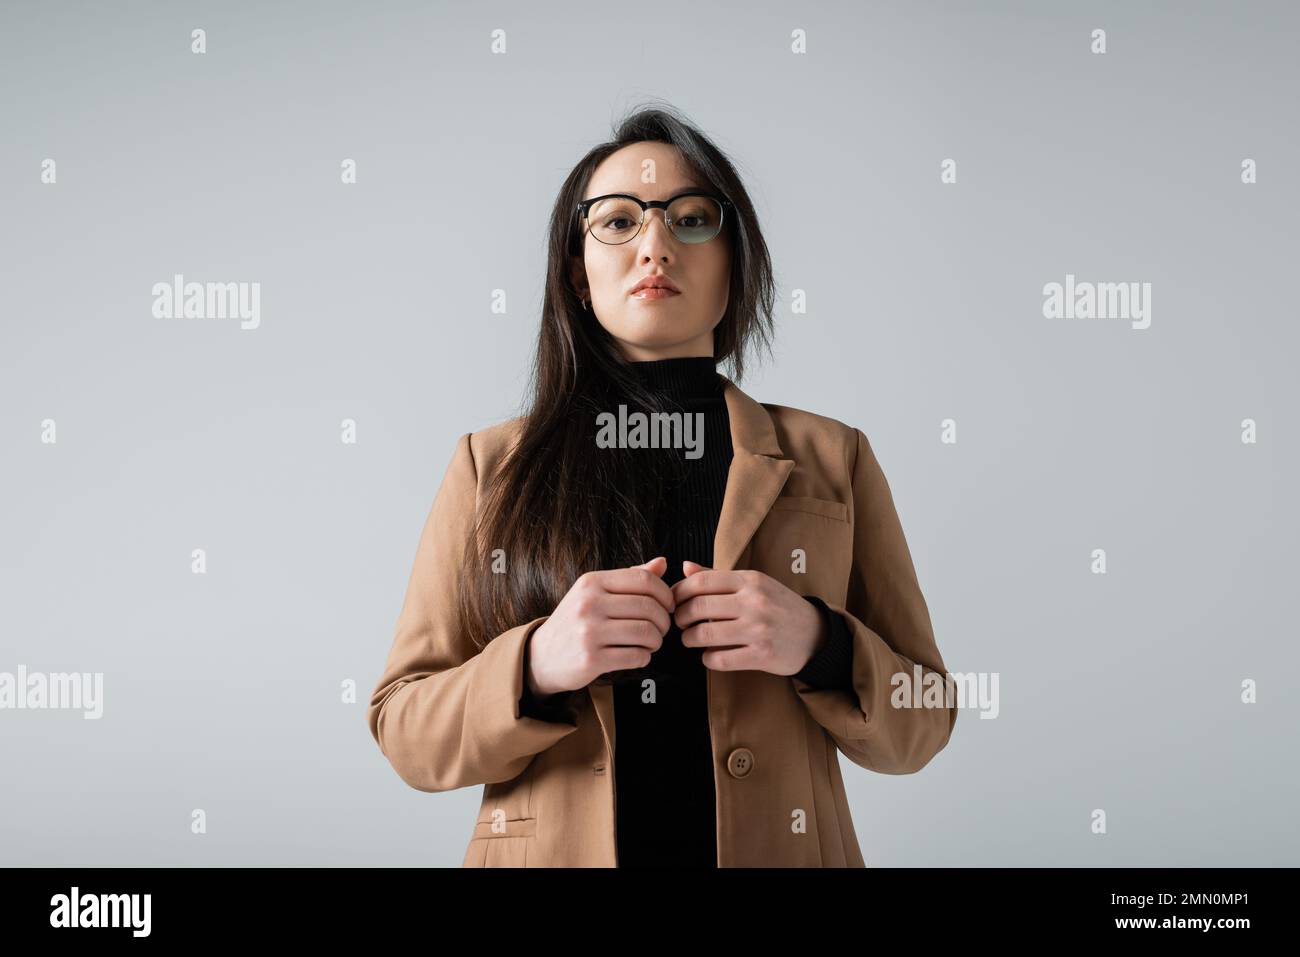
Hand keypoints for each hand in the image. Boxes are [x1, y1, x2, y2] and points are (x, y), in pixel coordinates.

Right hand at [526, 557, 674, 696]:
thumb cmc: (576, 621)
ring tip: (651, 643)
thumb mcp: (596, 592)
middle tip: (662, 628)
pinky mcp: (590, 659)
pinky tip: (639, 655)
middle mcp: (588, 604)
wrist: (542, 655)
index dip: (665, 593)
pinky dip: (644, 657)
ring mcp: (588, 632)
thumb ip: (629, 577)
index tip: (668, 605)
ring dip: (656, 641)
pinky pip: (636, 656)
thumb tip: (662, 562)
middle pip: (649, 607)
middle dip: (664, 621)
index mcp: (591, 582)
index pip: (644, 580)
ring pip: (646, 633)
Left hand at [671, 560, 826, 675]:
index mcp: (750, 580)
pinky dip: (707, 658)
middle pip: (698, 607)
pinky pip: (719, 659)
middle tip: (680, 622)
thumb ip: (718, 577)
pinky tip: (710, 655)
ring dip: (689, 639)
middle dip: (680, 617)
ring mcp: (759, 629)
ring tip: (691, 639)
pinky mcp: (762, 655)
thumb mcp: (754, 584)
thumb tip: (685, 567)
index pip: (701, 581)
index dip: (679, 592)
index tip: (674, 601)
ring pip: (705, 635)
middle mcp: (755, 602)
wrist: (815, 634)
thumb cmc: (778, 606)